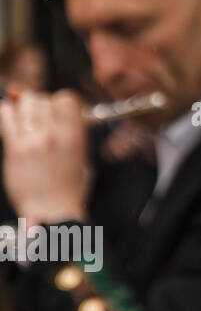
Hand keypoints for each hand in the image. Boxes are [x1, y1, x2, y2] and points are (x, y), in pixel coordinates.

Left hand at [0, 89, 90, 224]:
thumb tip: (63, 118)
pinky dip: (6, 113)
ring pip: (23, 104)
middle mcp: (54, 134)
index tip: (57, 109)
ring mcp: (33, 141)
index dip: (60, 100)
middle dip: (39, 104)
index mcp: (75, 136)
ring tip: (24, 118)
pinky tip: (10, 121)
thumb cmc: (69, 190)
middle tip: (38, 116)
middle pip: (42, 99)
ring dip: (22, 107)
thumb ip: (74, 136)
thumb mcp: (83, 159)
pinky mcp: (14, 149)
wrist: (51, 212)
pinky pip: (6, 116)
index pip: (66, 98)